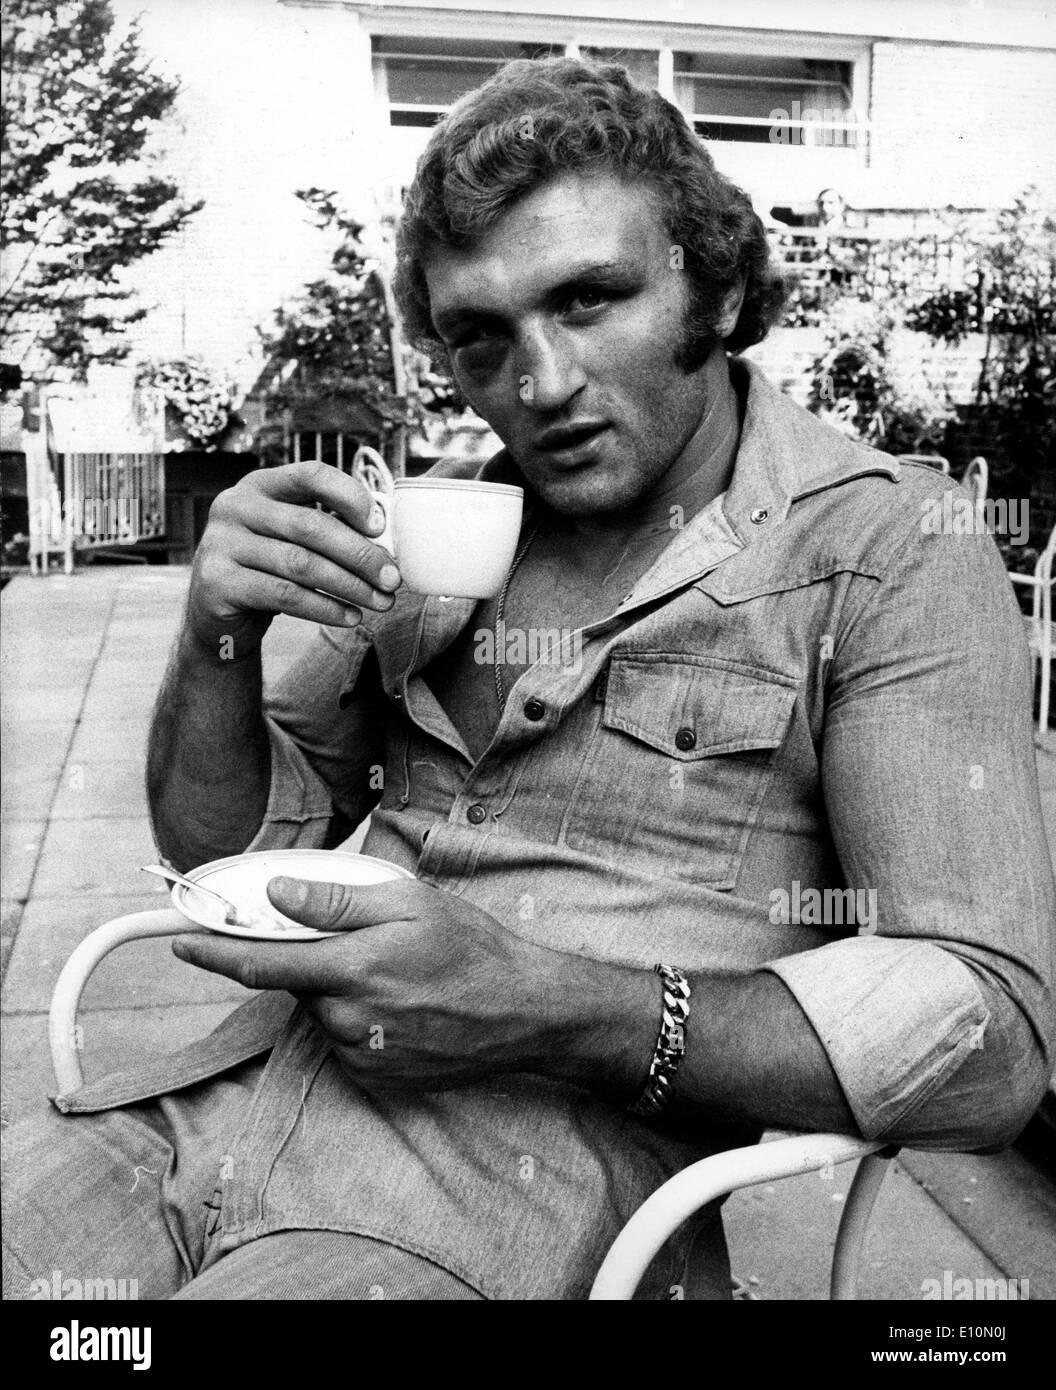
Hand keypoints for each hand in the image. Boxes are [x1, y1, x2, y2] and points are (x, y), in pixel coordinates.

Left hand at [171, 876, 654, 1093]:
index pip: (260, 962)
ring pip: (322, 1011)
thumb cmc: (472, 947)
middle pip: (297, 984)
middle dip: (313, 958)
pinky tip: (404, 1002)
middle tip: (364, 939)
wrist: (523, 1010)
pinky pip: (346, 1038)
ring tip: (398, 971)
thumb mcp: (409, 902)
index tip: (183, 941)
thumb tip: (277, 895)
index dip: (214, 951)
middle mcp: (346, 1020)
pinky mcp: (376, 1076)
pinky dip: (359, 1015)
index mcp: (350, 970)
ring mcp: (360, 1054)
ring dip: (339, 988)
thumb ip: (336, 901)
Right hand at [186, 461, 401, 657]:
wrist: (218, 616)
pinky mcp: (218, 581)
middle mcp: (235, 506)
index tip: (380, 527)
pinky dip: (325, 607)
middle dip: (360, 555)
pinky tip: (350, 617)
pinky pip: (284, 595)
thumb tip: (387, 544)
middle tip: (393, 579)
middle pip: (311, 526)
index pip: (311, 475)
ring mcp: (221, 542)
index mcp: (259, 484)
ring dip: (350, 586)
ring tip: (380, 602)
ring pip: (301, 564)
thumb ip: (329, 529)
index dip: (349, 496)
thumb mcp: (292, 541)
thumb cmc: (268, 571)